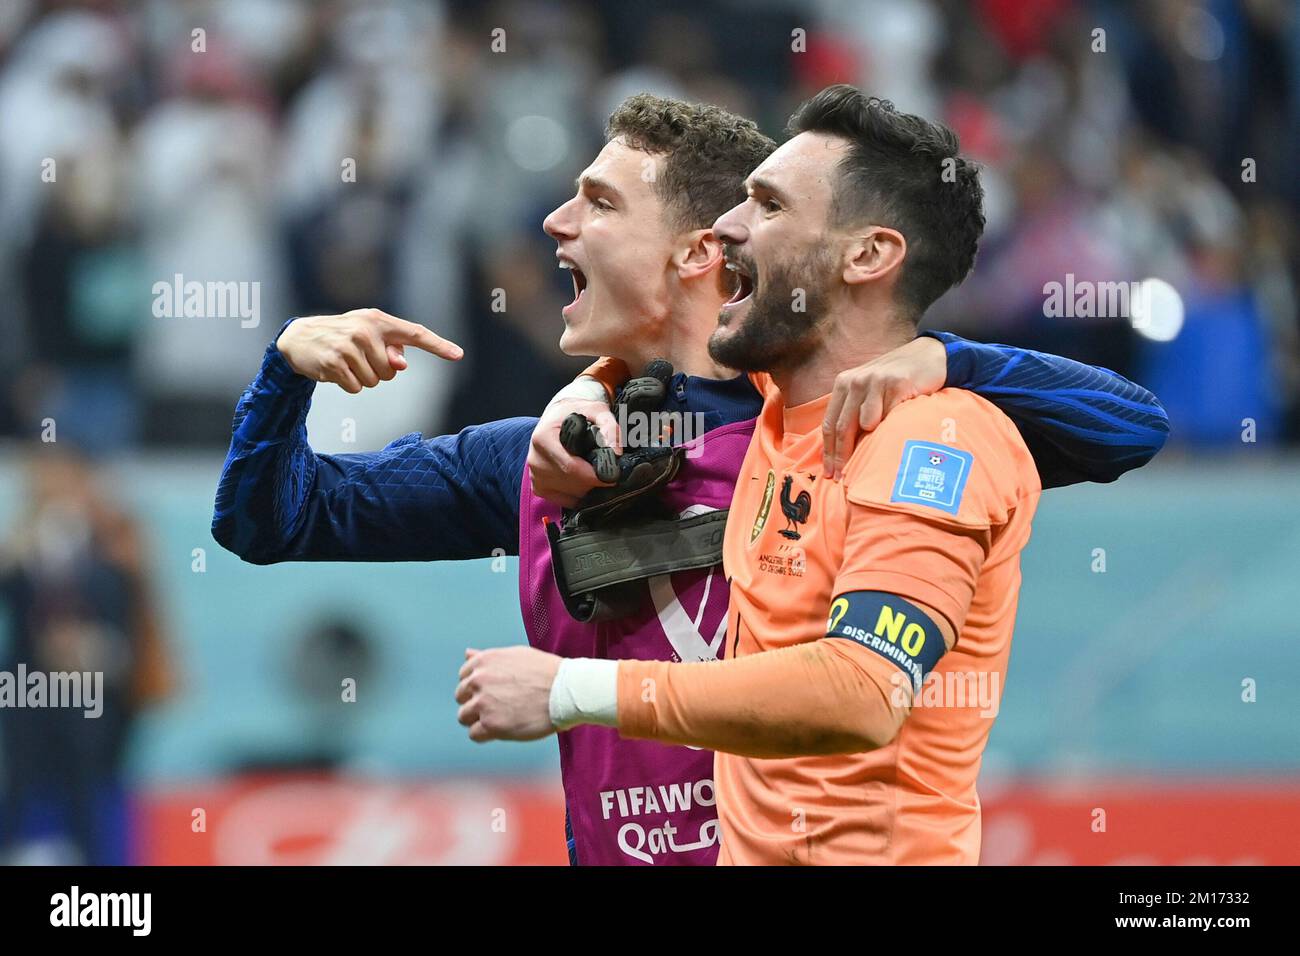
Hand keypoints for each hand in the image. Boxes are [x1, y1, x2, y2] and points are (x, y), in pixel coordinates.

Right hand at [277, 308, 462, 392]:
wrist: (299, 338)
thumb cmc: (343, 337)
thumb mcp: (368, 336)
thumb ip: (391, 349)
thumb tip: (400, 364)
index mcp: (379, 320)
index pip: (415, 333)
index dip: (438, 345)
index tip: (458, 354)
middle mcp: (366, 330)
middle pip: (392, 371)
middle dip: (378, 371)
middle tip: (358, 358)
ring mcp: (349, 346)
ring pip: (375, 381)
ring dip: (362, 378)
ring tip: (345, 362)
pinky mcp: (335, 362)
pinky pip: (356, 388)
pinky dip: (348, 384)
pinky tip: (335, 370)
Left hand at [456, 646, 562, 741]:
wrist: (566, 690)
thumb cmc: (545, 672)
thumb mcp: (515, 655)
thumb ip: (488, 658)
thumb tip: (467, 654)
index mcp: (483, 661)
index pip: (464, 676)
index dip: (479, 686)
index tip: (496, 691)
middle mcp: (478, 680)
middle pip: (461, 697)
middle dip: (476, 702)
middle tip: (500, 706)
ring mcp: (483, 702)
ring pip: (464, 716)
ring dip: (479, 719)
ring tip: (502, 718)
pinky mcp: (491, 724)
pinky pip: (474, 734)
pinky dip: (486, 734)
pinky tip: (504, 728)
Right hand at [526, 388, 621, 508]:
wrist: (557, 417)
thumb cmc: (576, 413)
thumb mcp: (596, 410)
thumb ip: (609, 427)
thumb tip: (616, 453)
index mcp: (543, 439)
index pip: (571, 467)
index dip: (596, 475)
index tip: (613, 474)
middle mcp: (535, 459)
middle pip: (572, 483)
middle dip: (594, 480)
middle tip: (606, 471)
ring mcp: (535, 476)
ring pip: (571, 494)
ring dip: (588, 488)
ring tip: (594, 472)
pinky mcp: (539, 488)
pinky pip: (566, 500)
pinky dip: (580, 495)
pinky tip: (586, 482)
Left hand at [822, 335, 946, 478]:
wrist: (928, 356)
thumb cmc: (895, 380)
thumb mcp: (868, 390)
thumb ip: (853, 411)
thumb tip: (840, 451)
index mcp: (844, 383)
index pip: (829, 423)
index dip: (828, 452)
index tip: (829, 473)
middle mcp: (856, 381)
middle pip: (842, 427)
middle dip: (841, 457)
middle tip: (841, 479)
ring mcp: (876, 382)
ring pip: (866, 424)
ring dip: (869, 444)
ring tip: (872, 462)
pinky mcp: (898, 384)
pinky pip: (891, 417)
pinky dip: (891, 431)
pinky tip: (894, 441)